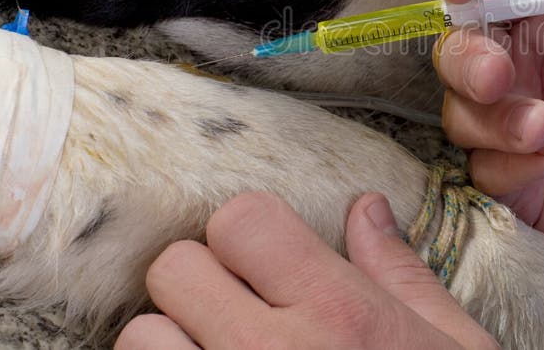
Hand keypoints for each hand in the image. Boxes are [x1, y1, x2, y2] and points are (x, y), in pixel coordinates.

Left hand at [115, 192, 496, 349]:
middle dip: (203, 282)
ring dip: (172, 345)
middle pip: (175, 269)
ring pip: (140, 339)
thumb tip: (366, 208)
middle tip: (238, 311)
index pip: (240, 220)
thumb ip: (402, 275)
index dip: (250, 235)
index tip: (268, 261)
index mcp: (341, 313)